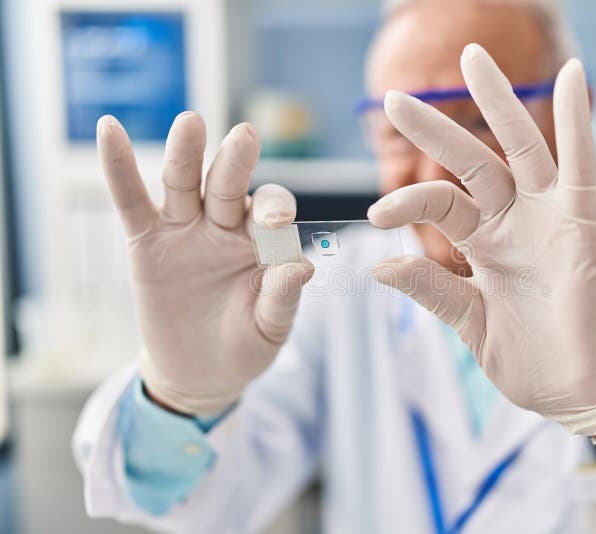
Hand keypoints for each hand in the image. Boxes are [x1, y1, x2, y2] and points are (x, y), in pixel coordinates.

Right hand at [98, 113, 312, 415]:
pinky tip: (110, 130)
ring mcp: (185, 229)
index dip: (274, 212)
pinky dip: (119, 168)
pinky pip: (130, 201)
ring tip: (191, 123)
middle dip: (236, 163)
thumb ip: (282, 298)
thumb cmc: (245, 346)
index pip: (270, 216)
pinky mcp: (146, 241)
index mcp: (262, 243)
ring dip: (186, 153)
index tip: (277, 218)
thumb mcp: (269, 329)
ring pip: (184, 184)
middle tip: (246, 135)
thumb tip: (301, 266)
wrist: (200, 372)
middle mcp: (225, 227)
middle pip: (228, 187)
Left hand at [367, 44, 595, 434]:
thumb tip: (381, 265)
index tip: (376, 213)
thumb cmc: (530, 358)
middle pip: (471, 162)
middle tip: (393, 98)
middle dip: (434, 130)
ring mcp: (547, 218)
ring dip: (498, 103)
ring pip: (521, 149)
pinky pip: (580, 166)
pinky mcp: (581, 224)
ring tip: (472, 58)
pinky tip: (569, 76)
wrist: (580, 390)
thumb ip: (432, 289)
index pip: (440, 203)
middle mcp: (512, 222)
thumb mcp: (468, 320)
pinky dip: (576, 122)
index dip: (408, 199)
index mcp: (483, 243)